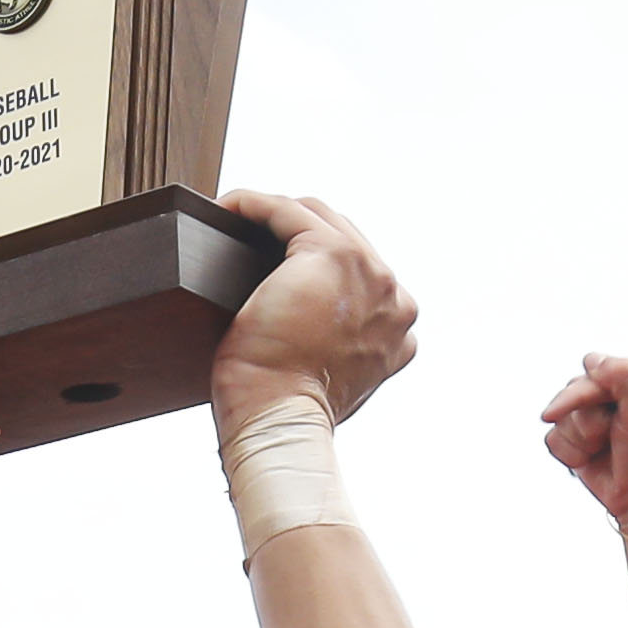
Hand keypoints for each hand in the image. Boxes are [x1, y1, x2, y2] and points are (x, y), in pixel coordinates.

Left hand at [205, 191, 419, 431]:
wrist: (279, 422)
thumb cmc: (287, 412)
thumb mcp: (327, 381)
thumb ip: (338, 348)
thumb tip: (303, 326)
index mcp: (399, 329)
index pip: (360, 275)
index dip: (318, 266)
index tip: (278, 270)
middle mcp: (394, 297)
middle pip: (343, 237)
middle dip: (295, 232)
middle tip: (249, 238)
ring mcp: (369, 272)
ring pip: (318, 217)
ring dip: (275, 214)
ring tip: (234, 220)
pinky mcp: (330, 253)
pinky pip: (286, 211)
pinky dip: (253, 205)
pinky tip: (228, 208)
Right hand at [536, 350, 627, 538]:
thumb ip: (624, 377)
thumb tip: (594, 360)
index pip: (597, 368)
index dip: (594, 394)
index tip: (608, 418)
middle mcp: (618, 386)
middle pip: (574, 390)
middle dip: (588, 421)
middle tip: (610, 438)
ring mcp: (595, 410)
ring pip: (561, 415)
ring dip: (581, 440)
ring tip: (604, 450)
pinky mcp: (577, 433)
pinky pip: (554, 436)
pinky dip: (571, 453)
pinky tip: (592, 459)